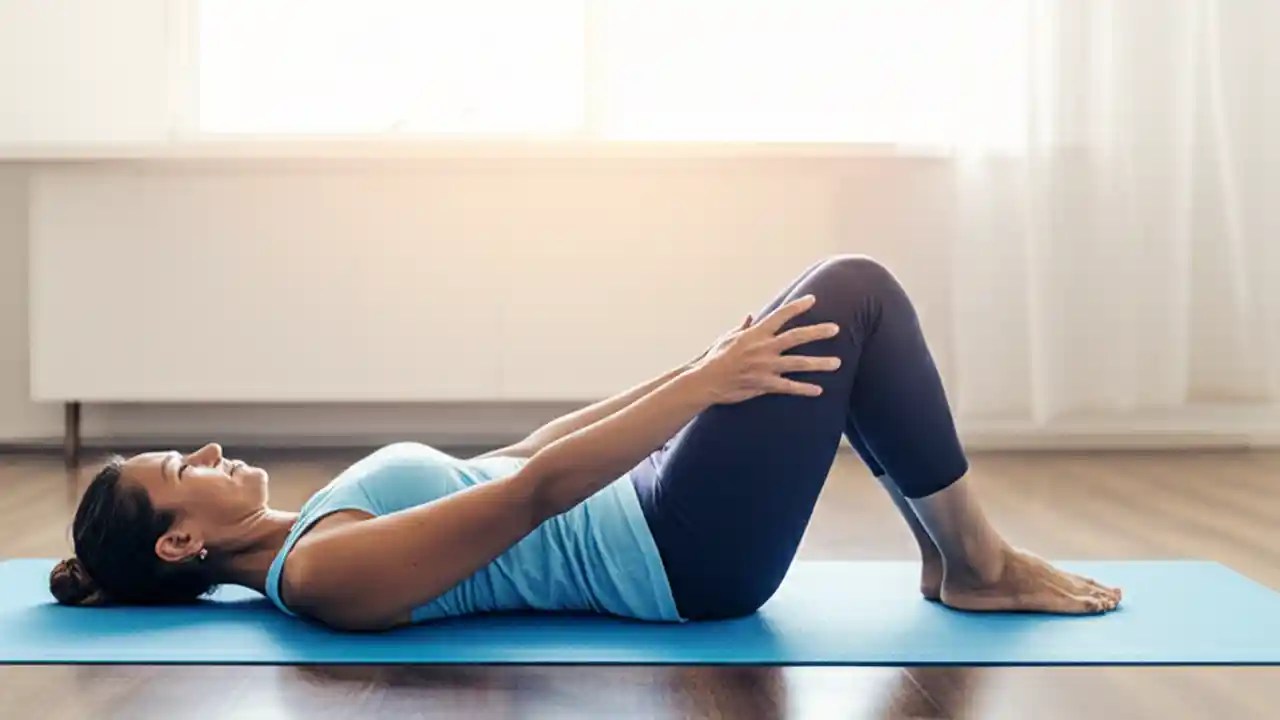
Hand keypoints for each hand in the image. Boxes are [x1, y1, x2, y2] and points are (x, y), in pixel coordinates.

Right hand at [690, 294, 841, 404]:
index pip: (780, 316)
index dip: (797, 307)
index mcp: (756, 333)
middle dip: (817, 332)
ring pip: (798, 363)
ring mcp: (766, 367)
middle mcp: (764, 348)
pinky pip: (789, 387)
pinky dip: (804, 389)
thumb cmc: (715, 358)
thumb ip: (743, 327)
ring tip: (837, 362)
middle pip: (796, 337)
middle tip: (835, 329)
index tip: (812, 299)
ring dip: (819, 363)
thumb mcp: (728, 337)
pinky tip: (819, 390)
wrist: (705, 381)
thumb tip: (750, 316)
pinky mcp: (764, 384)